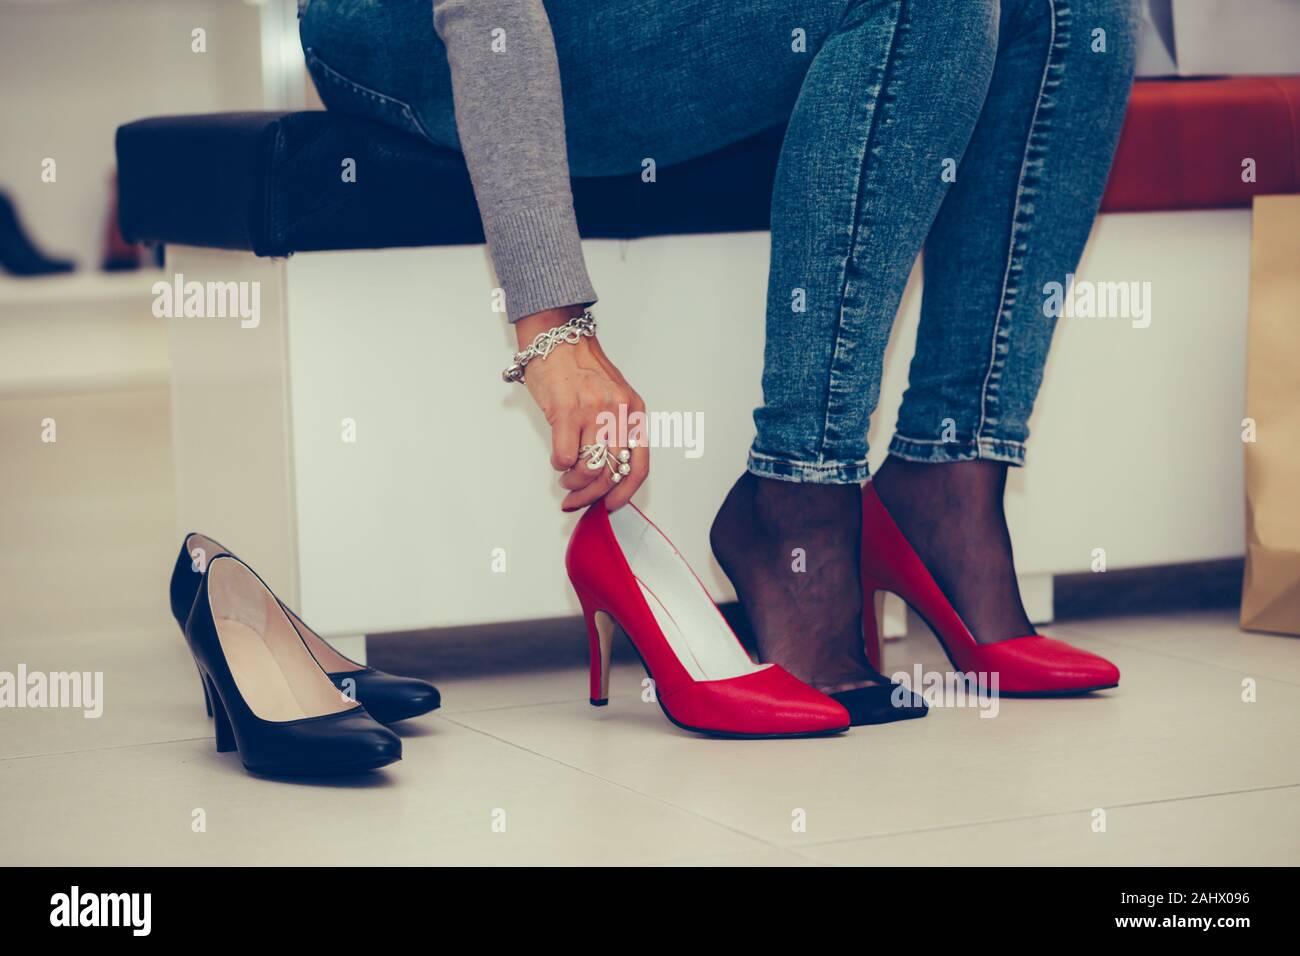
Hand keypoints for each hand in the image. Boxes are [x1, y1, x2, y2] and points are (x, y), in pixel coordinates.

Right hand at [516, 307, 648, 510]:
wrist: (557, 337)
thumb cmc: (580, 367)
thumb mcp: (612, 396)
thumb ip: (614, 429)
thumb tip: (605, 472)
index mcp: (634, 411)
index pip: (639, 465)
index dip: (624, 492)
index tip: (610, 505)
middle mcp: (619, 412)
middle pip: (613, 473)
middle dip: (592, 496)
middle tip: (577, 500)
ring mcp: (594, 411)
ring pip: (589, 469)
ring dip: (574, 483)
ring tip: (566, 479)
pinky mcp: (567, 411)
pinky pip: (564, 456)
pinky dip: (559, 466)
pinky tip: (557, 460)